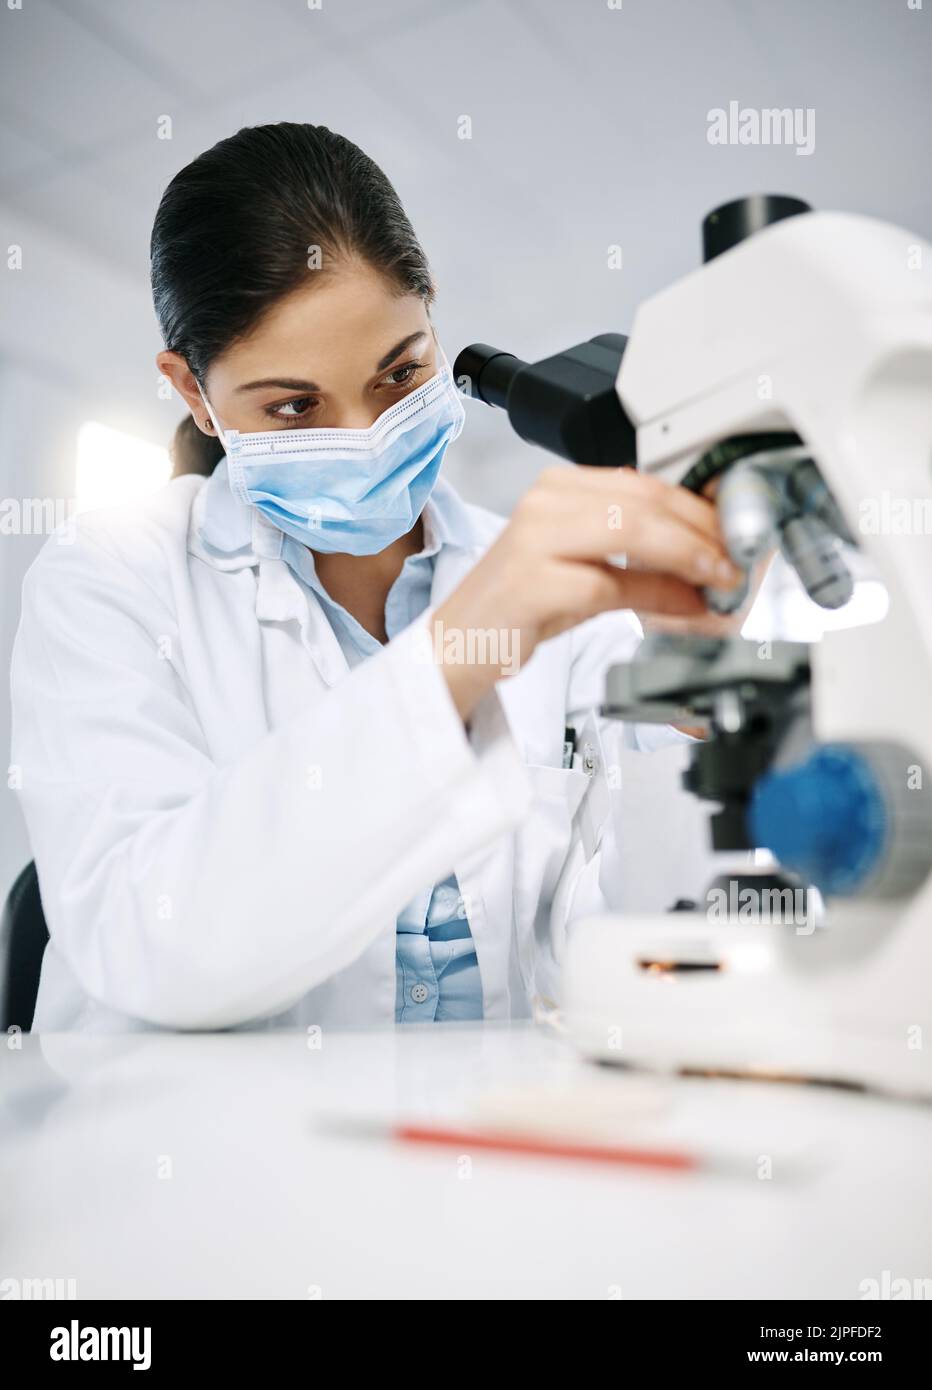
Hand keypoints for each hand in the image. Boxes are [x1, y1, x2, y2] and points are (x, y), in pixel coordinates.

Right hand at [431, 465, 743, 721]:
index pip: (646, 484)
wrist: (457, 648)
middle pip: (645, 502)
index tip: (736, 536)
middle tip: (737, 563)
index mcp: (559, 489)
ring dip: (689, 557)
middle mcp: (545, 502)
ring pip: (633, 530)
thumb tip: (707, 572)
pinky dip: (659, 598)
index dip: (700, 510)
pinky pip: (612, 584)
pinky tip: (685, 610)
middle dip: (703, 533)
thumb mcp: (589, 575)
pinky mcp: (532, 583)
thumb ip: (642, 564)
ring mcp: (535, 540)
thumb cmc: (518, 611)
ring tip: (719, 582)